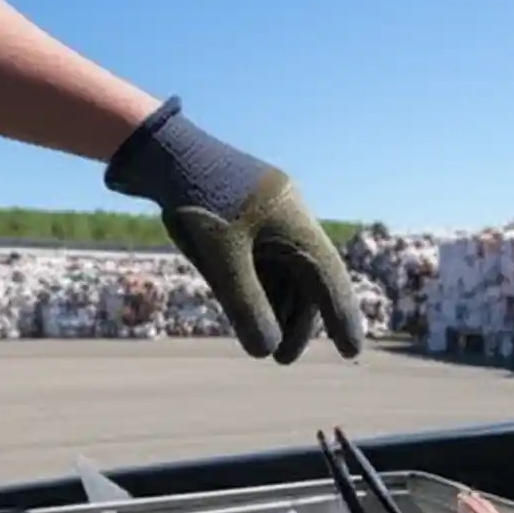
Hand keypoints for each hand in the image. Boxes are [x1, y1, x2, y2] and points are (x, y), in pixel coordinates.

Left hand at [105, 97, 363, 363]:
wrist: (162, 152)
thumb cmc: (196, 200)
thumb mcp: (220, 258)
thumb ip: (245, 305)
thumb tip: (266, 351)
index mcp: (294, 221)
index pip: (327, 277)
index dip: (341, 316)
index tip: (351, 352)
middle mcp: (289, 219)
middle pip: (307, 279)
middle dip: (298, 322)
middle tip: (282, 360)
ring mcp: (268, 218)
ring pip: (284, 273)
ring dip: (277, 309)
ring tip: (264, 346)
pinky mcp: (247, 220)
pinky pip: (264, 262)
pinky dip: (260, 290)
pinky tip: (247, 314)